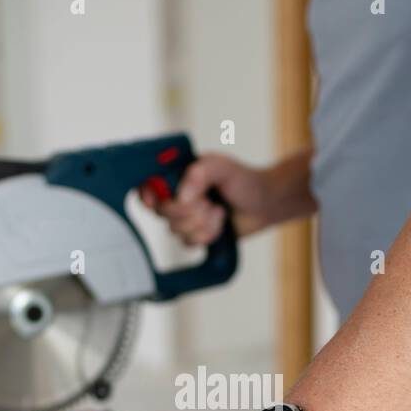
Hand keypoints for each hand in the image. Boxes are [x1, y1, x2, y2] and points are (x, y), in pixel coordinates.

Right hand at [139, 154, 278, 243]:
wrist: (265, 204)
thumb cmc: (244, 180)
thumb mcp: (222, 167)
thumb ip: (200, 174)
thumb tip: (180, 197)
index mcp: (178, 174)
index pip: (147, 184)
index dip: (146, 194)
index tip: (154, 200)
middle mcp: (177, 194)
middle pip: (160, 211)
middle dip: (186, 211)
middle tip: (207, 202)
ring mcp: (186, 216)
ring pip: (174, 230)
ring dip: (201, 223)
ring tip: (218, 211)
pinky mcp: (195, 234)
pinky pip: (187, 243)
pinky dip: (206, 236)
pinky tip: (219, 224)